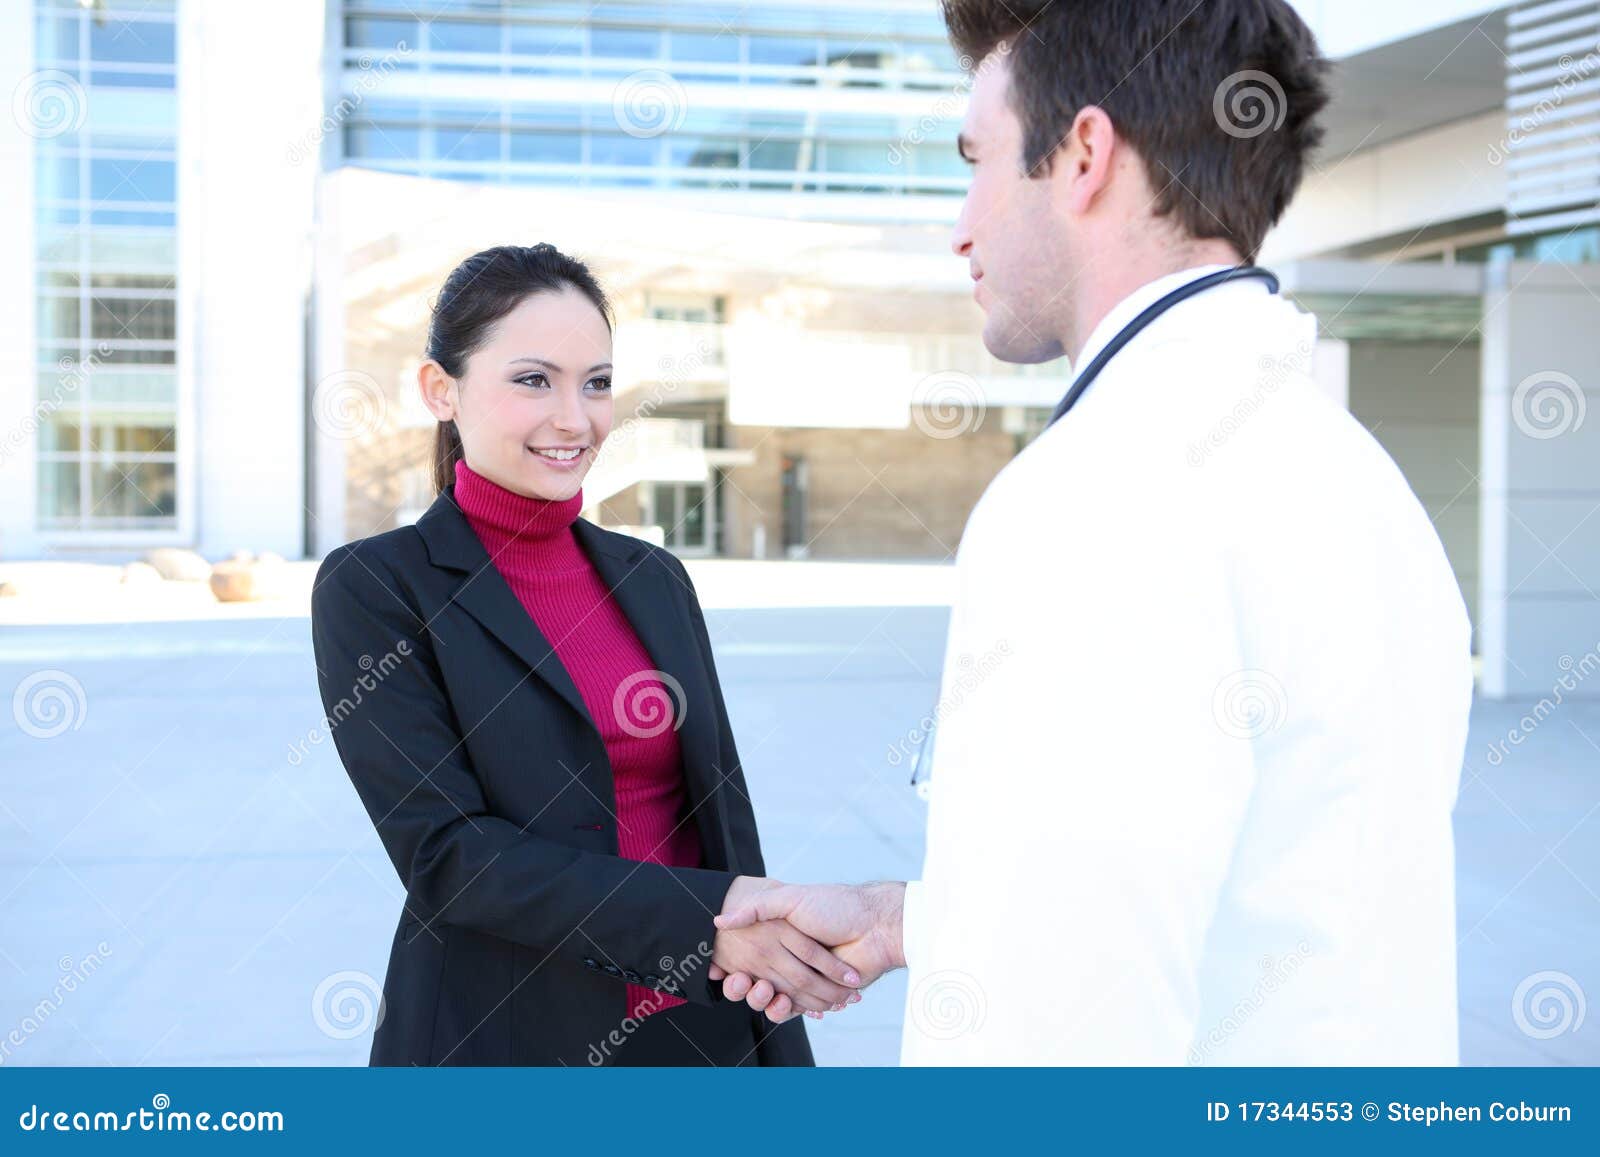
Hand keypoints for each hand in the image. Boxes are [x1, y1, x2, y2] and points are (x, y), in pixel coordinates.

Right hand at [710, 876, 862, 1016]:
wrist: (875, 925)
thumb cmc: (835, 906)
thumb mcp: (791, 899)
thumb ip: (757, 908)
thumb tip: (721, 920)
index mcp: (782, 936)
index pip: (749, 956)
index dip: (733, 965)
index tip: (718, 969)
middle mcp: (793, 958)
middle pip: (760, 980)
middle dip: (747, 985)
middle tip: (740, 981)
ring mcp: (808, 977)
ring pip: (777, 997)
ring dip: (765, 999)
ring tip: (763, 990)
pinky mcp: (823, 994)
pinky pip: (799, 1008)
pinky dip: (789, 1010)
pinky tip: (781, 1002)